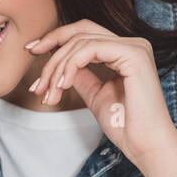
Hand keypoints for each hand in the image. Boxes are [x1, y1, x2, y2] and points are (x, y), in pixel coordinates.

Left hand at [25, 19, 176, 176]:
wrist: (144, 144)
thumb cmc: (125, 125)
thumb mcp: (95, 94)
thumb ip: (80, 75)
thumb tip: (60, 63)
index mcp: (124, 51)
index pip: (84, 33)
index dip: (55, 38)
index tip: (31, 51)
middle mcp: (132, 44)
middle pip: (80, 32)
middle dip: (51, 52)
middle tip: (36, 83)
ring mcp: (134, 47)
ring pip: (81, 41)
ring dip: (57, 68)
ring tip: (49, 94)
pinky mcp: (133, 55)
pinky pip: (90, 49)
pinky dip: (70, 66)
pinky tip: (62, 85)